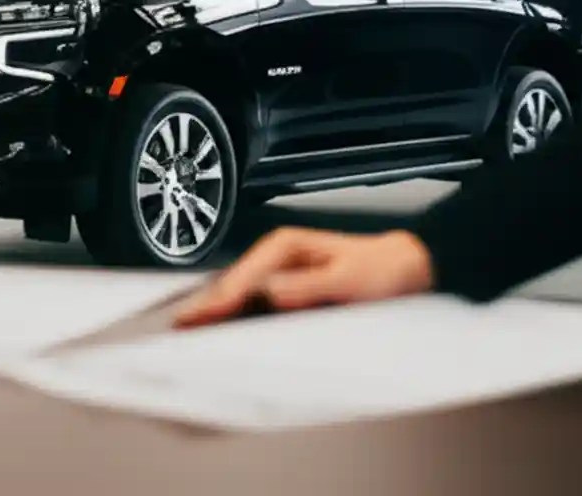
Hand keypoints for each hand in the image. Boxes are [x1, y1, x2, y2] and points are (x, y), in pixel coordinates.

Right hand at [173, 228, 434, 328]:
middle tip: (175, 330)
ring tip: (186, 334)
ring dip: (214, 313)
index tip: (194, 319)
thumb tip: (271, 293)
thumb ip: (311, 286)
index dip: (216, 302)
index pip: (241, 280)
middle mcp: (276, 257)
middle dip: (204, 306)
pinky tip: (218, 332)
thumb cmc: (381, 270)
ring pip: (237, 295)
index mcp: (285, 247)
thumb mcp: (349, 280)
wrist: (406, 268)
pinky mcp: (285, 289)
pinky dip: (233, 317)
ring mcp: (278, 273)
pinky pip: (251, 305)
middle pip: (230, 286)